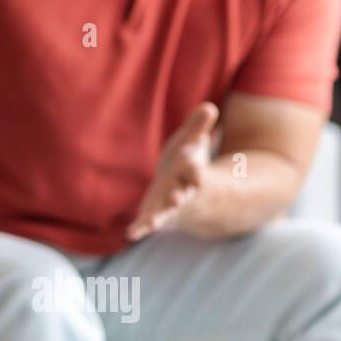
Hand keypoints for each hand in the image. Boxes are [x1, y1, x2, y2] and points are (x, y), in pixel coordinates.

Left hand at [126, 102, 218, 240]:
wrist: (189, 191)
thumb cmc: (189, 162)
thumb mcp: (194, 142)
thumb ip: (199, 127)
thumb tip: (208, 107)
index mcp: (193, 172)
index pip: (195, 169)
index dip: (194, 167)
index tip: (194, 166)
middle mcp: (184, 190)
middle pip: (183, 194)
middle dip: (180, 196)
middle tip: (178, 198)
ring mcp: (170, 205)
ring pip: (167, 212)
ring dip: (161, 216)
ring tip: (154, 223)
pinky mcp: (157, 213)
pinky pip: (149, 222)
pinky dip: (141, 228)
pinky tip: (131, 234)